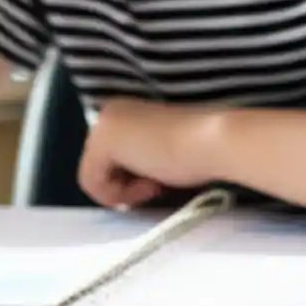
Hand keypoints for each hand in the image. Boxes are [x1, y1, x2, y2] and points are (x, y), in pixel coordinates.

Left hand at [77, 98, 225, 207]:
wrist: (213, 141)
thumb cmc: (197, 149)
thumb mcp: (158, 152)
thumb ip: (137, 158)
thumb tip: (123, 180)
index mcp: (123, 111)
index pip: (109, 158)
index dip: (131, 178)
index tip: (157, 182)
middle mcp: (108, 112)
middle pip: (99, 167)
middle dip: (125, 184)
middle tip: (156, 186)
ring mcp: (102, 125)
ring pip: (93, 177)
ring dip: (124, 191)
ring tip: (154, 186)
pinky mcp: (101, 142)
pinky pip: (92, 183)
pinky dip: (118, 194)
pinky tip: (148, 186)